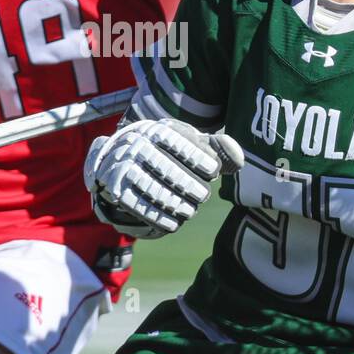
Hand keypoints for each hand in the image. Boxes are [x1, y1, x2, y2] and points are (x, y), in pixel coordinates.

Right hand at [83, 119, 243, 238]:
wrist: (125, 162)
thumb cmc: (168, 154)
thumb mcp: (189, 146)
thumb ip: (215, 148)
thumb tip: (238, 160)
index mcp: (156, 130)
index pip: (174, 140)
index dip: (195, 155)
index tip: (213, 171)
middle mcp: (135, 144)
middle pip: (161, 165)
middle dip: (185, 183)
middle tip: (203, 195)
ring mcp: (122, 166)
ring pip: (149, 186)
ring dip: (172, 202)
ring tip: (189, 211)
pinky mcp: (115, 187)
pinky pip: (136, 204)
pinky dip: (155, 216)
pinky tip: (172, 224)